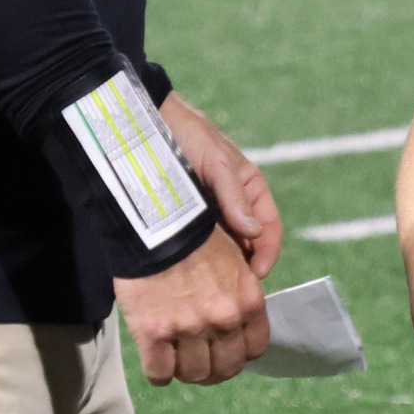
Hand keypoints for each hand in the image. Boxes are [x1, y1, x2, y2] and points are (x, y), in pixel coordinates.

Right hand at [113, 228, 268, 385]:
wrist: (153, 222)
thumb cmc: (195, 234)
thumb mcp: (234, 255)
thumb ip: (243, 290)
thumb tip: (243, 316)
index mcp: (248, 299)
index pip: (255, 348)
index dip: (239, 352)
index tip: (226, 349)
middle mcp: (224, 318)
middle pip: (226, 368)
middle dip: (214, 368)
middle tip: (200, 359)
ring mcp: (189, 327)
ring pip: (193, 374)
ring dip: (185, 370)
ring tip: (176, 357)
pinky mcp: (154, 332)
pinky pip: (160, 374)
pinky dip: (158, 373)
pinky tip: (156, 359)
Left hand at [160, 92, 282, 279]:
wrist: (144, 125)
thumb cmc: (187, 134)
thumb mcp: (216, 162)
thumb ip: (235, 195)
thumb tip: (254, 232)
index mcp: (250, 187)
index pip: (269, 227)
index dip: (267, 252)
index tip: (257, 274)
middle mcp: (232, 203)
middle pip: (247, 244)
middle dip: (242, 268)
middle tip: (230, 288)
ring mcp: (209, 213)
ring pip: (223, 248)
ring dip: (220, 267)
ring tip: (209, 285)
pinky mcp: (186, 220)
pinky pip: (198, 245)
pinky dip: (198, 260)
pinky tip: (189, 271)